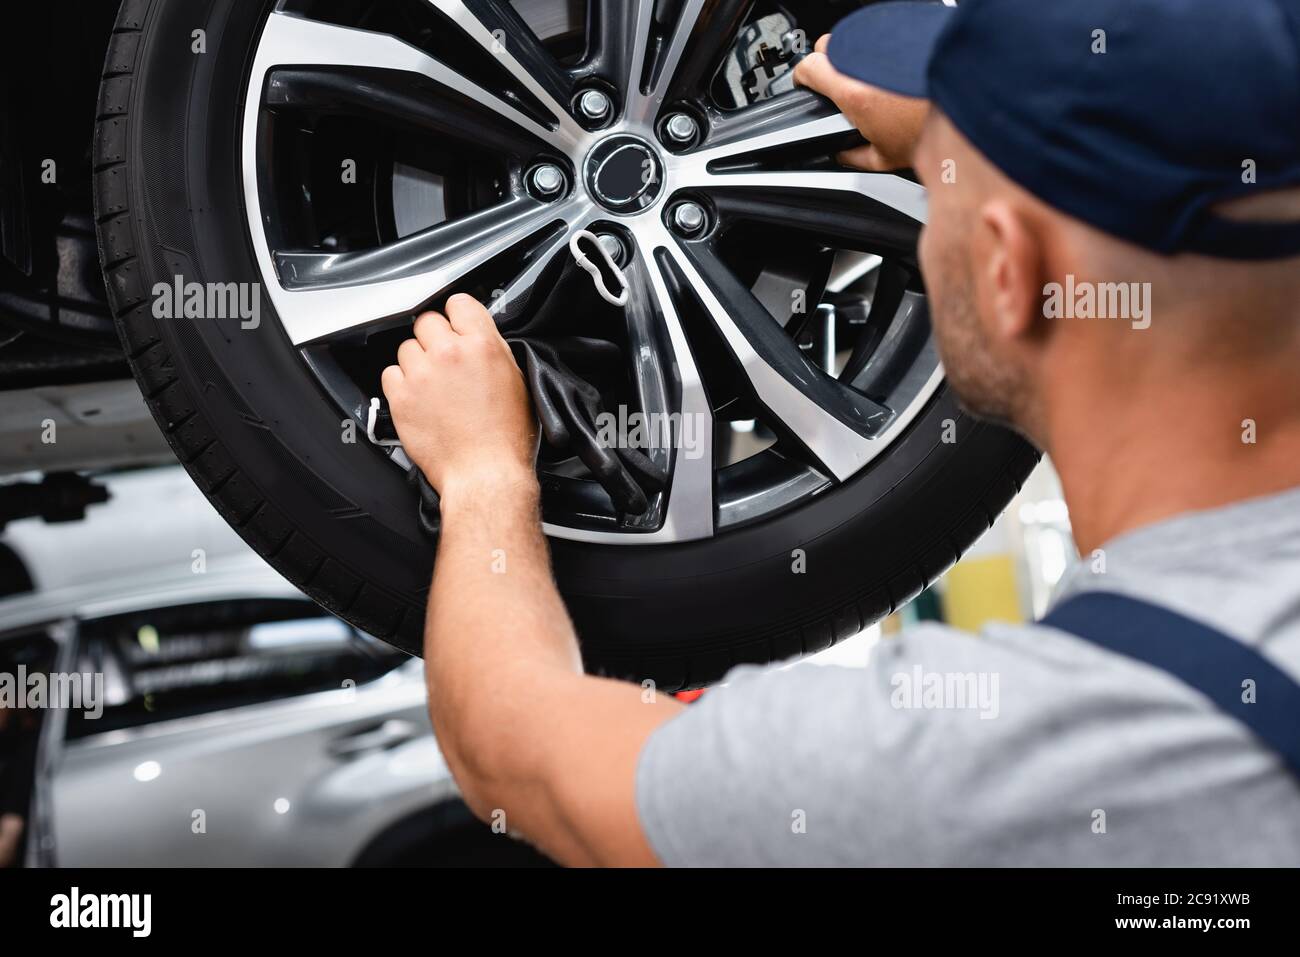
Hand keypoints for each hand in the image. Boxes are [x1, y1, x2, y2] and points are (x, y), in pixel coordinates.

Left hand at [382, 295, 537, 499]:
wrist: (485, 475)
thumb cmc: (506, 440)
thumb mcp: (518, 383)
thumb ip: (495, 352)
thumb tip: (481, 339)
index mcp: (483, 345)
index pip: (458, 302)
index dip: (457, 316)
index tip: (456, 325)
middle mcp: (449, 354)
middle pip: (427, 321)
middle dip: (435, 338)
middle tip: (444, 361)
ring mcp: (422, 375)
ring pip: (407, 347)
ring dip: (417, 362)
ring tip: (433, 386)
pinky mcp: (401, 397)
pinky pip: (390, 374)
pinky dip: (401, 384)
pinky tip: (419, 398)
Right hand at [793, 33, 929, 170]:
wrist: (973, 100)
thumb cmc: (934, 124)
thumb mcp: (886, 157)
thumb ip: (852, 156)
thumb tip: (841, 155)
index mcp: (851, 89)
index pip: (806, 67)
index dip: (802, 79)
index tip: (806, 85)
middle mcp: (864, 57)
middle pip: (826, 46)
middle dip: (830, 64)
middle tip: (843, 86)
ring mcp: (883, 37)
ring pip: (854, 36)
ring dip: (856, 55)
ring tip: (873, 78)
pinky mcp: (904, 24)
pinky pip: (880, 32)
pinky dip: (883, 48)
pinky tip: (895, 68)